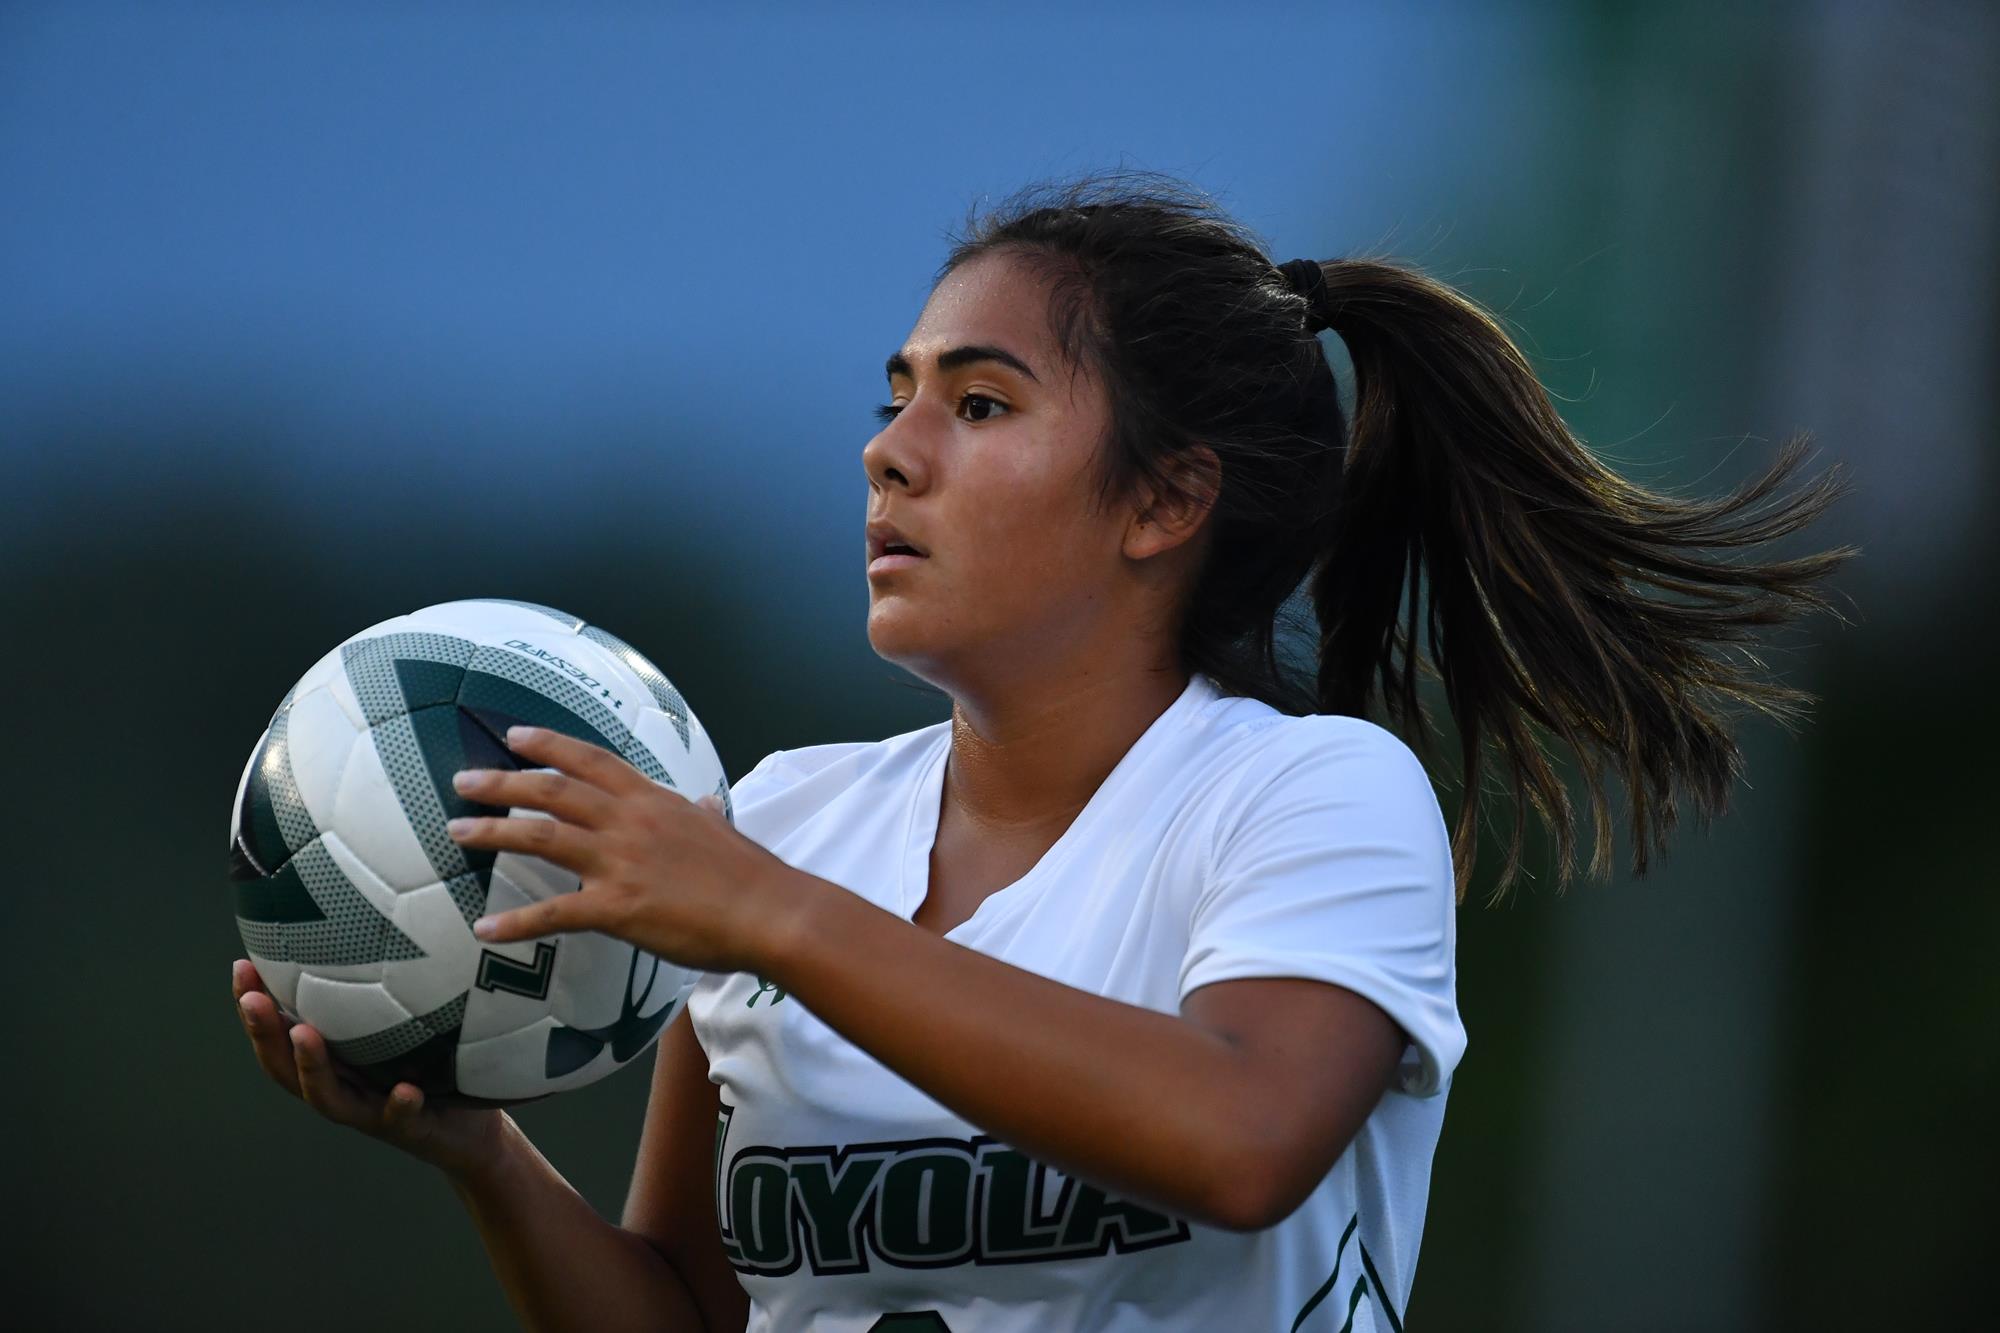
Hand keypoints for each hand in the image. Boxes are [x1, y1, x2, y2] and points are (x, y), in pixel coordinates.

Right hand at [231, 958, 505, 1179]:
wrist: (466, 1132)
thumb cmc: (426, 1072)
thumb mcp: (400, 1027)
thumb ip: (379, 990)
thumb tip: (366, 926)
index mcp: (330, 1063)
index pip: (278, 1035)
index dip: (253, 1007)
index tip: (241, 967)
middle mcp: (340, 1089)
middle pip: (285, 1068)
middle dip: (264, 1033)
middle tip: (252, 999)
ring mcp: (369, 1111)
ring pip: (329, 1097)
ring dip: (312, 1067)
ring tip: (303, 1035)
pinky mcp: (408, 1129)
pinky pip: (401, 1117)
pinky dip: (399, 1104)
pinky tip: (404, 1089)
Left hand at [445, 725, 797, 972]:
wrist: (770, 911)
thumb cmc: (750, 875)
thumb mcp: (721, 830)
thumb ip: (702, 814)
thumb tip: (703, 803)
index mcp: (652, 801)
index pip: (592, 760)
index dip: (549, 744)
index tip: (515, 735)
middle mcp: (629, 822)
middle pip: (553, 789)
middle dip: (503, 781)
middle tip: (465, 780)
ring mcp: (620, 862)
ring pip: (541, 836)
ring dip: (493, 832)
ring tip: (457, 831)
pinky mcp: (617, 907)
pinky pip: (554, 912)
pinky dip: (516, 921)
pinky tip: (485, 929)